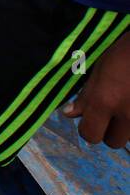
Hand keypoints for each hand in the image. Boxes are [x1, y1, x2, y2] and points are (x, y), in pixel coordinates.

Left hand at [62, 31, 129, 148]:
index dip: (88, 128)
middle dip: (110, 132)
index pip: (89, 134)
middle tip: (111, 115)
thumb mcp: (98, 71)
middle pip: (113, 142)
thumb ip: (85, 96)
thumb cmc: (124, 53)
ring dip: (127, 127)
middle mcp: (127, 114)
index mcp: (104, 101)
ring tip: (127, 104)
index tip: (91, 120)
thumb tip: (70, 113)